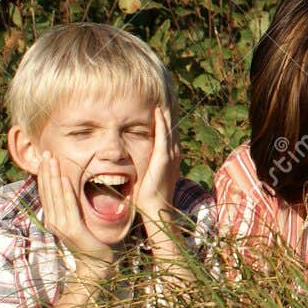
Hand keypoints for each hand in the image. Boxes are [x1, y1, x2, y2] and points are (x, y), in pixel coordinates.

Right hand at [38, 154, 115, 275]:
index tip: (46, 158)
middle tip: (46, 153)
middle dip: (47, 171)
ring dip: (53, 177)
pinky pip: (68, 207)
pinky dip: (66, 193)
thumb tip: (71, 188)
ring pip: (55, 196)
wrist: (97, 263)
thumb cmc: (92, 240)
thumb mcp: (79, 219)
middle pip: (47, 191)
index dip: (45, 174)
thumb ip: (73, 206)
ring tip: (52, 160)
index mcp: (54, 217)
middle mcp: (54, 220)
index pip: (47, 192)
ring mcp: (61, 225)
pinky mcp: (72, 229)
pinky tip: (66, 180)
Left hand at [135, 105, 180, 224]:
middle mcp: (173, 155)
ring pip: (168, 130)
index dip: (164, 122)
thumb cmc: (149, 197)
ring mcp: (170, 156)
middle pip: (170, 130)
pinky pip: (163, 137)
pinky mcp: (164, 159)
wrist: (156, 208)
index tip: (159, 109)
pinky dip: (162, 124)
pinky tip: (158, 113)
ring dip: (164, 116)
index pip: (167, 135)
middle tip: (162, 99)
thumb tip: (134, 161)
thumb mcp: (148, 177)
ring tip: (161, 102)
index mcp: (170, 158)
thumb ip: (146, 166)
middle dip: (166, 116)